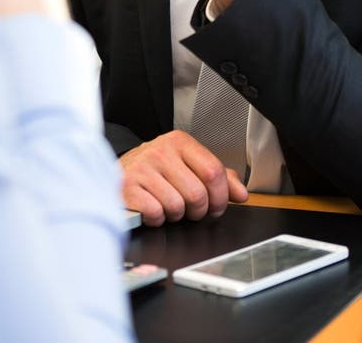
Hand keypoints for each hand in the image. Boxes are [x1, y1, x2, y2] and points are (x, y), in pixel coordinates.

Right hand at [119, 130, 247, 225]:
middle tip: (191, 210)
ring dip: (176, 215)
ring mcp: (143, 168)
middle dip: (198, 211)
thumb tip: (241, 194)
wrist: (119, 170)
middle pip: (197, 194)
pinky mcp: (128, 187)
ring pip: (177, 206)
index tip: (217, 206)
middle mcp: (161, 151)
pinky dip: (157, 219)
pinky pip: (156, 213)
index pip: (214, 171)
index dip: (221, 196)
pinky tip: (153, 208)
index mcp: (180, 142)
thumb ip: (219, 177)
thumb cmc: (157, 170)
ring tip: (168, 204)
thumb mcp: (188, 165)